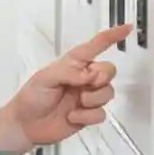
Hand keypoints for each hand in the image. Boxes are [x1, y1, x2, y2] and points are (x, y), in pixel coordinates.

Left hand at [6, 24, 131, 146]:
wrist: (26, 125)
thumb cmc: (31, 97)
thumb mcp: (45, 77)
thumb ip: (68, 72)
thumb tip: (88, 74)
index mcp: (72, 64)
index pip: (95, 46)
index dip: (111, 36)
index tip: (127, 28)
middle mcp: (83, 78)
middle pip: (109, 70)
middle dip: (101, 77)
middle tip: (85, 84)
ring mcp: (87, 96)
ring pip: (108, 92)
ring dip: (93, 98)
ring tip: (76, 102)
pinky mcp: (88, 115)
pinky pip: (102, 113)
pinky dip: (87, 116)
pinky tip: (73, 116)